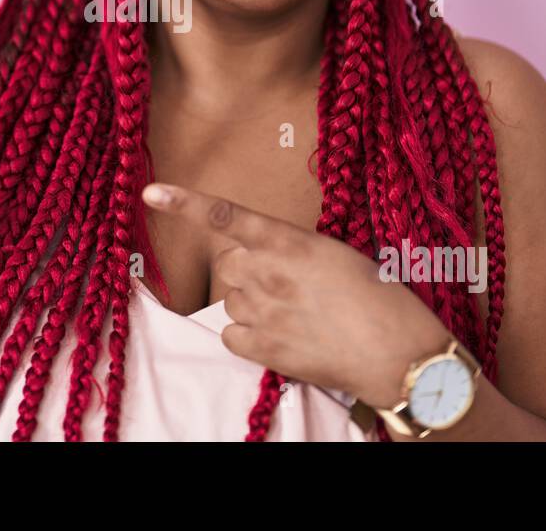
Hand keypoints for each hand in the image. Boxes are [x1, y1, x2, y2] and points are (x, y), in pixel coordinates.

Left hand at [142, 182, 453, 408]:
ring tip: (295, 312)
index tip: (150, 192)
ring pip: (231, 299)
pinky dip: (248, 335)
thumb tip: (264, 253)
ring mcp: (261, 312)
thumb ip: (291, 247)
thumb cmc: (377, 296)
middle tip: (285, 281)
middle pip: (227, 262)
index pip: (225, 215)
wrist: (395, 353)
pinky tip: (281, 334)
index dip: (184, 202)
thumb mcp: (335, 253)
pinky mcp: (261, 348)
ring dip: (252, 302)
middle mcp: (267, 272)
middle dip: (246, 268)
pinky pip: (231, 335)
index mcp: (288, 240)